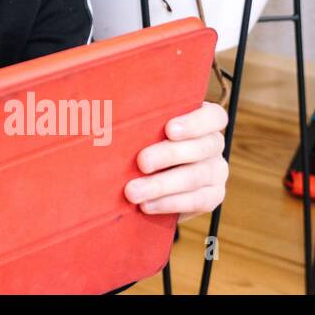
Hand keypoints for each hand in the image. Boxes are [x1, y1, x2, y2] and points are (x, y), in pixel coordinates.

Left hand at [125, 100, 229, 223]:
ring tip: (133, 191)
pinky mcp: (212, 196)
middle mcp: (213, 144)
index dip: (195, 123)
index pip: (213, 117)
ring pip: (196, 176)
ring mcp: (216, 170)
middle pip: (203, 147)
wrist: (146, 178)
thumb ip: (135, 117)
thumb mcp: (139, 126)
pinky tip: (146, 205)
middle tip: (141, 162)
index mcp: (202, 119)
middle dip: (169, 154)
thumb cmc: (138, 140)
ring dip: (162, 184)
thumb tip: (98, 109)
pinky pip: (197, 201)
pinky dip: (169, 203)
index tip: (169, 129)